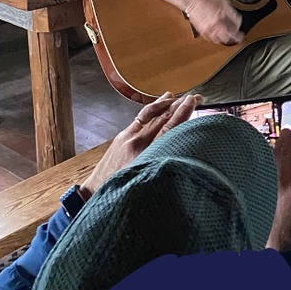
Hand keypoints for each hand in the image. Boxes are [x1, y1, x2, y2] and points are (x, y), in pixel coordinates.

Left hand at [80, 91, 201, 199]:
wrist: (95, 191)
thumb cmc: (123, 192)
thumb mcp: (147, 185)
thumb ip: (164, 169)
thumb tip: (185, 160)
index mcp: (144, 156)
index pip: (168, 129)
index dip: (182, 114)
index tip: (193, 102)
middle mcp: (136, 143)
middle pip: (162, 118)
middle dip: (180, 105)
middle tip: (195, 97)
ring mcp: (128, 137)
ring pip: (151, 115)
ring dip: (168, 104)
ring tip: (182, 97)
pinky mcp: (122, 136)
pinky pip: (142, 117)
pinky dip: (154, 108)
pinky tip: (163, 101)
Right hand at [184, 0, 243, 44]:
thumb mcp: (224, 1)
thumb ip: (232, 12)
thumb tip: (237, 20)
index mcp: (223, 16)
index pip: (235, 27)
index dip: (239, 30)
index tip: (241, 32)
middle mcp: (216, 24)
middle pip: (228, 37)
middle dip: (234, 38)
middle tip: (238, 38)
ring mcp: (208, 29)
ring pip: (219, 40)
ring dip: (225, 40)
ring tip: (228, 38)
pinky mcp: (201, 31)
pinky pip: (210, 38)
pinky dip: (215, 38)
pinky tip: (217, 35)